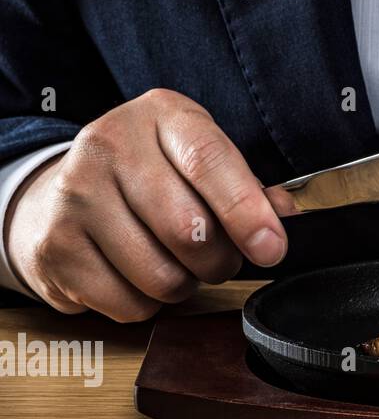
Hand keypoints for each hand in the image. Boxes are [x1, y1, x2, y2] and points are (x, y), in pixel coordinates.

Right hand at [3, 89, 286, 320]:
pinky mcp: (54, 248)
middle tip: (220, 259)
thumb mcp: (198, 158)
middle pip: (188, 228)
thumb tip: (284, 218)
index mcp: (160, 115)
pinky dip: (147, 304)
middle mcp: (109, 146)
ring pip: (160, 275)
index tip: (272, 248)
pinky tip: (138, 277)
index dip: (246, 211)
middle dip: (221, 260)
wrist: (58, 194)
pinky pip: (127, 303)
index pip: (208, 161)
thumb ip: (247, 186)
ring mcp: (74, 196)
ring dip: (184, 285)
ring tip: (177, 264)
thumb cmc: (151, 177)